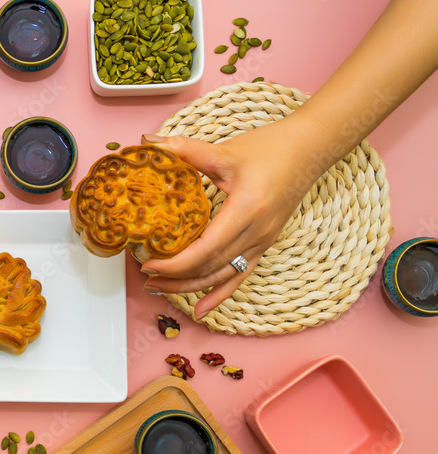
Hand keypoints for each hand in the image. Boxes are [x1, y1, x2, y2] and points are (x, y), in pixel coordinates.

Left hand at [139, 119, 319, 317]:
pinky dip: (219, 294)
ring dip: (190, 287)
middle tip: (145, 276)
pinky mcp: (263, 245)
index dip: (175, 263)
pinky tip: (201, 310)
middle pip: (211, 268)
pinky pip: (239, 276)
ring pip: (222, 276)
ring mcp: (262, 242)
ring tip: (160, 289)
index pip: (205, 249)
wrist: (308, 150)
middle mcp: (256, 233)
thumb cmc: (269, 149)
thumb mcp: (225, 151)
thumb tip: (147, 144)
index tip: (149, 263)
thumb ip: (184, 149)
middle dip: (175, 277)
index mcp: (245, 211)